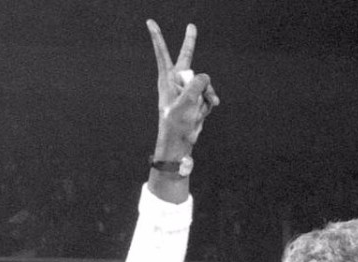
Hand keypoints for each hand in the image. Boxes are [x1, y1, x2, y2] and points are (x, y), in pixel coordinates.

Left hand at [148, 21, 218, 154]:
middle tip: (192, 26)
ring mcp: (188, 90)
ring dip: (207, 95)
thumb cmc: (176, 124)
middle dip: (190, 43)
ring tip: (199, 109)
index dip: (157, 37)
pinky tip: (202, 113)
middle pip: (186, 58)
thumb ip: (197, 84)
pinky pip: (208, 94)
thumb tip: (205, 77)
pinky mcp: (196, 98)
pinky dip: (208, 103)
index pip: (162, 54)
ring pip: (205, 82)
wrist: (180, 143)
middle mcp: (177, 82)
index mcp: (167, 80)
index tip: (149, 22)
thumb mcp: (186, 102)